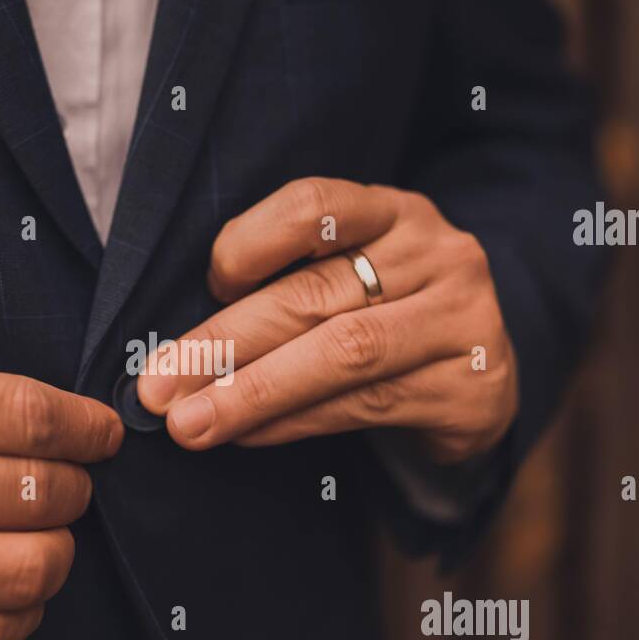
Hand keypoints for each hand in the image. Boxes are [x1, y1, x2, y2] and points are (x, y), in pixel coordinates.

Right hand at [0, 355, 121, 639]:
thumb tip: (62, 427)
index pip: (24, 415)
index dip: (86, 428)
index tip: (104, 436)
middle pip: (41, 494)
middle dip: (75, 492)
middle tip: (65, 491)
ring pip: (28, 570)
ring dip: (55, 556)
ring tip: (36, 542)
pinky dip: (20, 613)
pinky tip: (5, 592)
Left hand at [136, 178, 517, 463]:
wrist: (482, 382)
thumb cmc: (385, 322)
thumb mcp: (346, 281)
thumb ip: (283, 288)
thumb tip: (178, 350)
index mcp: (394, 211)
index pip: (314, 205)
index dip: (250, 241)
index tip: (209, 283)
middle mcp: (438, 254)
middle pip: (315, 293)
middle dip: (224, 342)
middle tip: (156, 387)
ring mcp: (463, 320)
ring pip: (342, 353)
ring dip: (252, 393)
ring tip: (190, 424)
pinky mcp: (470, 387)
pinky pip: (366, 405)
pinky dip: (294, 421)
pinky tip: (247, 434)